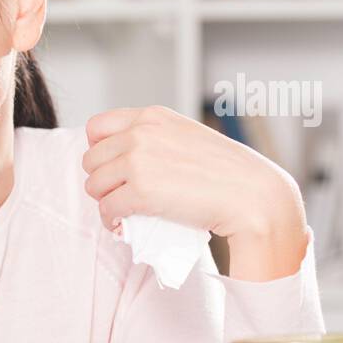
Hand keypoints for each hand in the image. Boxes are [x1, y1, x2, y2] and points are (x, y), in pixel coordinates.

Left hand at [81, 105, 309, 280]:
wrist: (252, 196)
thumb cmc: (226, 171)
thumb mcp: (187, 136)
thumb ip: (156, 137)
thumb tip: (124, 156)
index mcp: (152, 116)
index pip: (97, 127)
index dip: (99, 151)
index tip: (112, 168)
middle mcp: (141, 133)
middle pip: (90, 160)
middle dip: (102, 180)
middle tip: (120, 195)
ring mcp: (138, 161)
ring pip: (94, 186)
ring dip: (105, 201)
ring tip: (124, 211)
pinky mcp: (139, 192)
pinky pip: (106, 210)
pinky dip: (111, 222)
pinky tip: (125, 225)